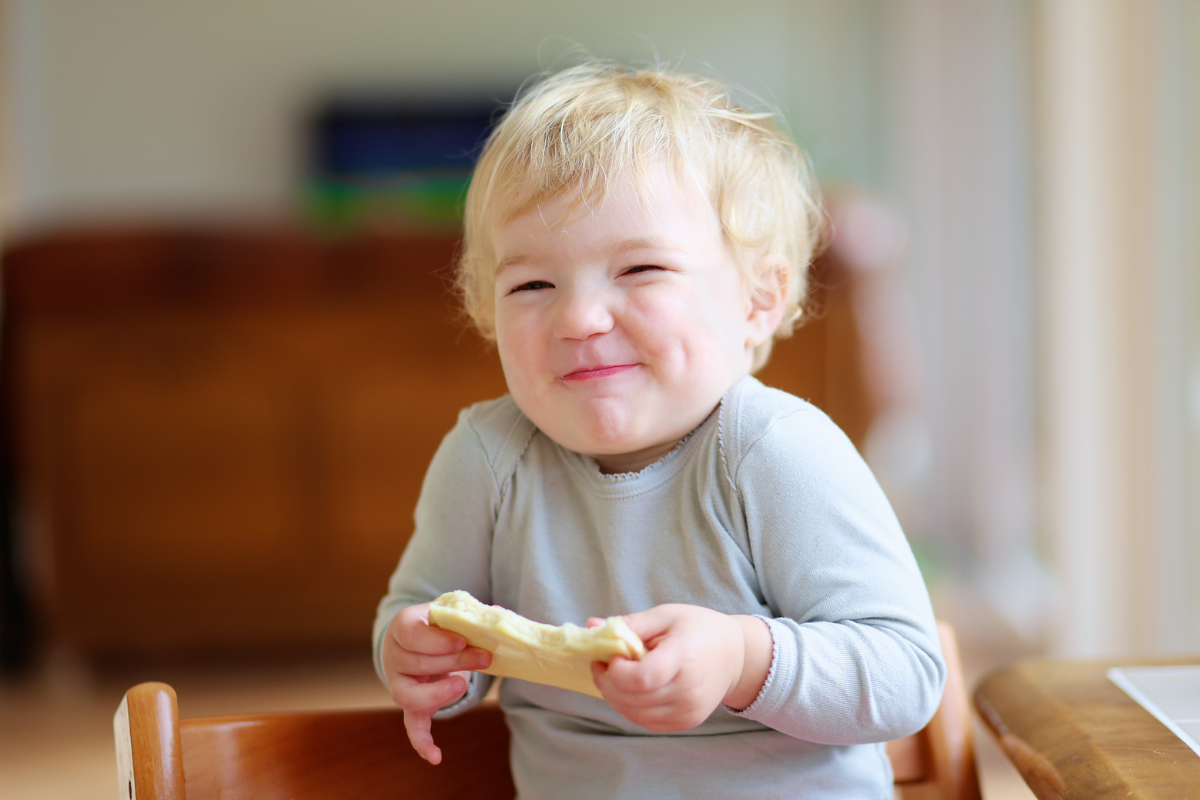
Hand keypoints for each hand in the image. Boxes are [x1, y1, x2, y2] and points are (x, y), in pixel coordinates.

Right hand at [381, 602, 492, 763]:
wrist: (425, 636)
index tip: (462, 640)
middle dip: (454, 662)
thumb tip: (496, 619)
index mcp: (403, 626)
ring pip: (409, 694)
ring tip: (462, 685)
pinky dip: (422, 742)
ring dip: (439, 693)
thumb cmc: (442, 622)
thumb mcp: (453, 612)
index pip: (412, 634)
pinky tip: (436, 756)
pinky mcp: (410, 705)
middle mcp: (394, 655)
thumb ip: (471, 615)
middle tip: (485, 658)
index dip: (437, 640)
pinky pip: (411, 726)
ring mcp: (399, 682)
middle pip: (417, 663)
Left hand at [589, 604, 771, 731]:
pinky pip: (645, 721)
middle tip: (602, 664)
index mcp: (684, 657)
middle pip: (631, 698)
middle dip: (606, 682)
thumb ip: (630, 624)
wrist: (735, 657)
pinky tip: (631, 689)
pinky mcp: (685, 722)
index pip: (641, 678)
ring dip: (614, 696)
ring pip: (633, 713)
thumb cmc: (699, 629)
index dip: (616, 670)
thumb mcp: (666, 615)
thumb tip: (591, 627)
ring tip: (616, 675)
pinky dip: (629, 707)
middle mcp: (687, 690)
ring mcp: (687, 711)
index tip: (612, 656)